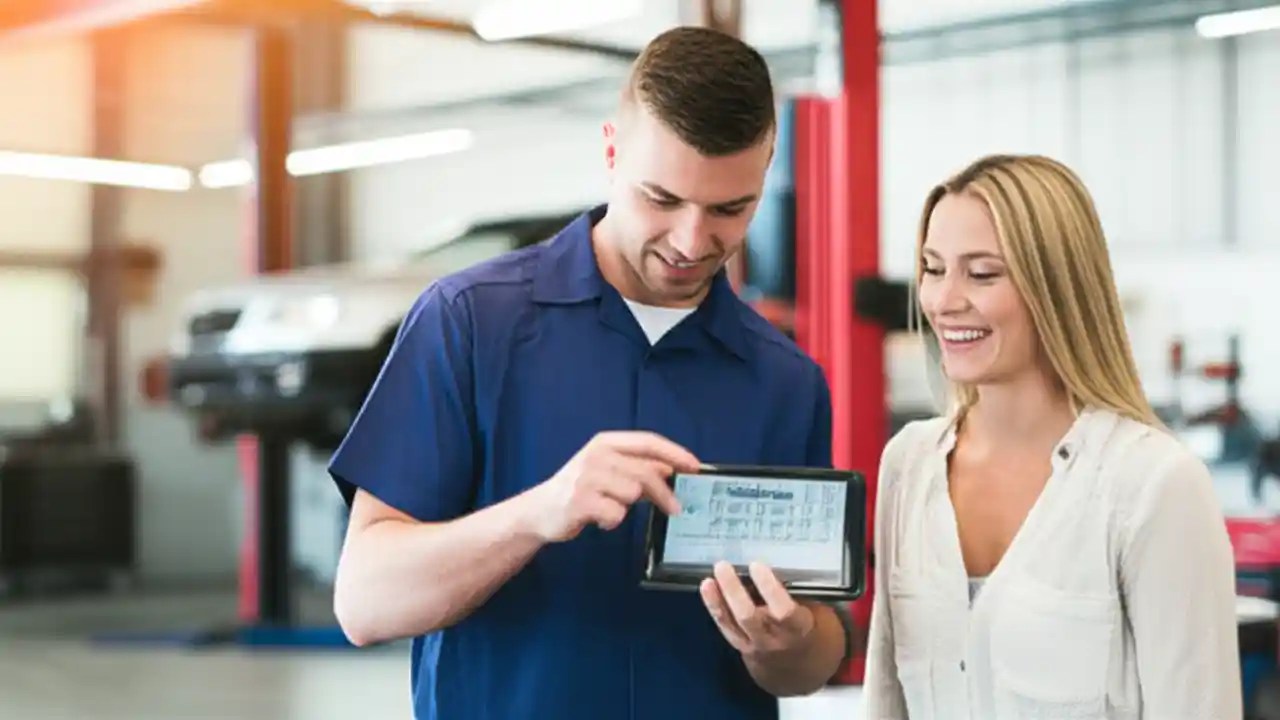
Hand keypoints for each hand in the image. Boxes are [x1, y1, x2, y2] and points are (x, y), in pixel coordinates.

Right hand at [527, 431, 699, 543]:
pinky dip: (613, 521)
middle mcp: (596, 455)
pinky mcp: (580, 501)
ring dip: (627, 506)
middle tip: (676, 508)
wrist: (540, 510)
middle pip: (645, 472)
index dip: (674, 453)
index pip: (648, 441)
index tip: (695, 466)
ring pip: (632, 493)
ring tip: (612, 507)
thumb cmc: (580, 489)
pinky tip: (600, 519)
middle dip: (665, 493)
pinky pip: (615, 514)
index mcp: (605, 442)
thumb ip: (637, 466)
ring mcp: (587, 478)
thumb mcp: (608, 470)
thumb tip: (670, 469)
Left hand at [701, 561, 816, 659]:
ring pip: (731, 624)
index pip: (783, 610)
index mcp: (798, 629)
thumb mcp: (817, 614)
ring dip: (717, 600)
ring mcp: (754, 645)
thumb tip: (776, 566)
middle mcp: (774, 639)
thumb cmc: (810, 631)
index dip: (769, 588)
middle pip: (748, 617)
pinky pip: (725, 627)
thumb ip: (798, 595)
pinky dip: (714, 606)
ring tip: (709, 579)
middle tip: (723, 566)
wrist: (800, 671)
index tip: (756, 565)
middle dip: (733, 591)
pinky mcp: (740, 646)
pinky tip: (708, 588)